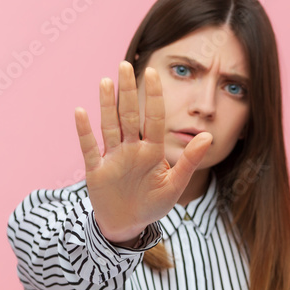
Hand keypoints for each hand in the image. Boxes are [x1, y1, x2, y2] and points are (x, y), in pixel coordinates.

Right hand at [74, 62, 212, 244]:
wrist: (128, 224)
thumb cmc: (153, 204)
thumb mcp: (175, 186)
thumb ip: (190, 162)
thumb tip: (209, 136)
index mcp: (152, 151)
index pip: (153, 118)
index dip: (153, 97)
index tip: (153, 73)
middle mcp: (131, 149)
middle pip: (128, 115)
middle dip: (127, 91)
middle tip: (125, 64)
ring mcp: (113, 157)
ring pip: (109, 126)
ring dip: (107, 105)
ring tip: (107, 81)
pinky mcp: (96, 170)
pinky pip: (90, 148)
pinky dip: (85, 132)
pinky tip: (81, 112)